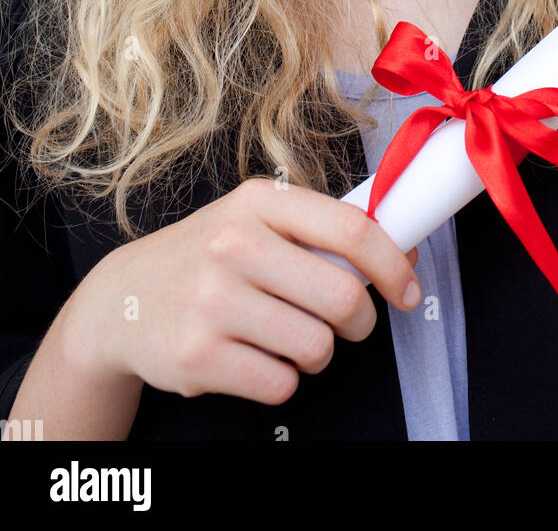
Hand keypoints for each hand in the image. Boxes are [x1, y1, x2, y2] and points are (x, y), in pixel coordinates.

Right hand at [61, 177, 420, 405]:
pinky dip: (282, 379)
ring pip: (316, 347)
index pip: (350, 230)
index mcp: (259, 203)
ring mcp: (213, 301)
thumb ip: (319, 231)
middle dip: (359, 322)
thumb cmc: (207, 258)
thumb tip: (403, 249)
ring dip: (317, 353)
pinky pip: (281, 383)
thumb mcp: (254, 221)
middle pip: (342, 297)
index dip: (393, 265)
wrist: (120, 301)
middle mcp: (234, 245)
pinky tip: (255, 357)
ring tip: (289, 338)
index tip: (408, 291)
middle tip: (348, 325)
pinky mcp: (198, 355)